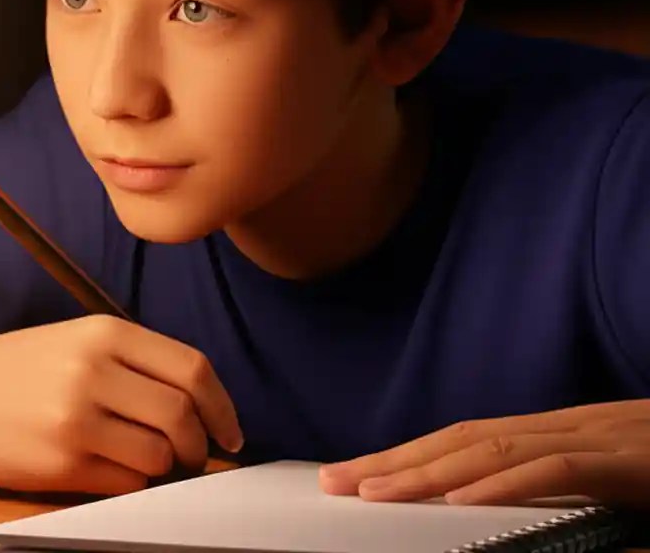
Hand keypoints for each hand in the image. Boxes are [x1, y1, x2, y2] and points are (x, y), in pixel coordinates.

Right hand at [0, 315, 242, 495]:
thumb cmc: (16, 370)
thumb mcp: (75, 342)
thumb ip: (133, 363)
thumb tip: (201, 409)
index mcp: (103, 332)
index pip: (192, 369)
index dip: (222, 407)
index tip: (229, 432)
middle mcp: (92, 370)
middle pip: (182, 415)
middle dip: (197, 444)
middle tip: (190, 456)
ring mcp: (75, 418)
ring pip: (159, 455)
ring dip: (164, 467)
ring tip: (146, 462)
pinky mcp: (60, 461)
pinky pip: (126, 482)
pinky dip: (132, 483)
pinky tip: (111, 470)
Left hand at [318, 400, 649, 507]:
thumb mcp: (618, 497)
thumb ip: (562, 509)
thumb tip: (498, 527)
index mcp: (562, 433)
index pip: (467, 440)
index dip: (407, 455)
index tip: (354, 473)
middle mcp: (571, 426)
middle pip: (464, 439)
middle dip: (395, 460)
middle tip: (334, 480)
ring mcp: (602, 437)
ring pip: (496, 449)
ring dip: (428, 471)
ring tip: (372, 492)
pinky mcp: (632, 462)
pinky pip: (558, 471)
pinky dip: (504, 485)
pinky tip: (457, 502)